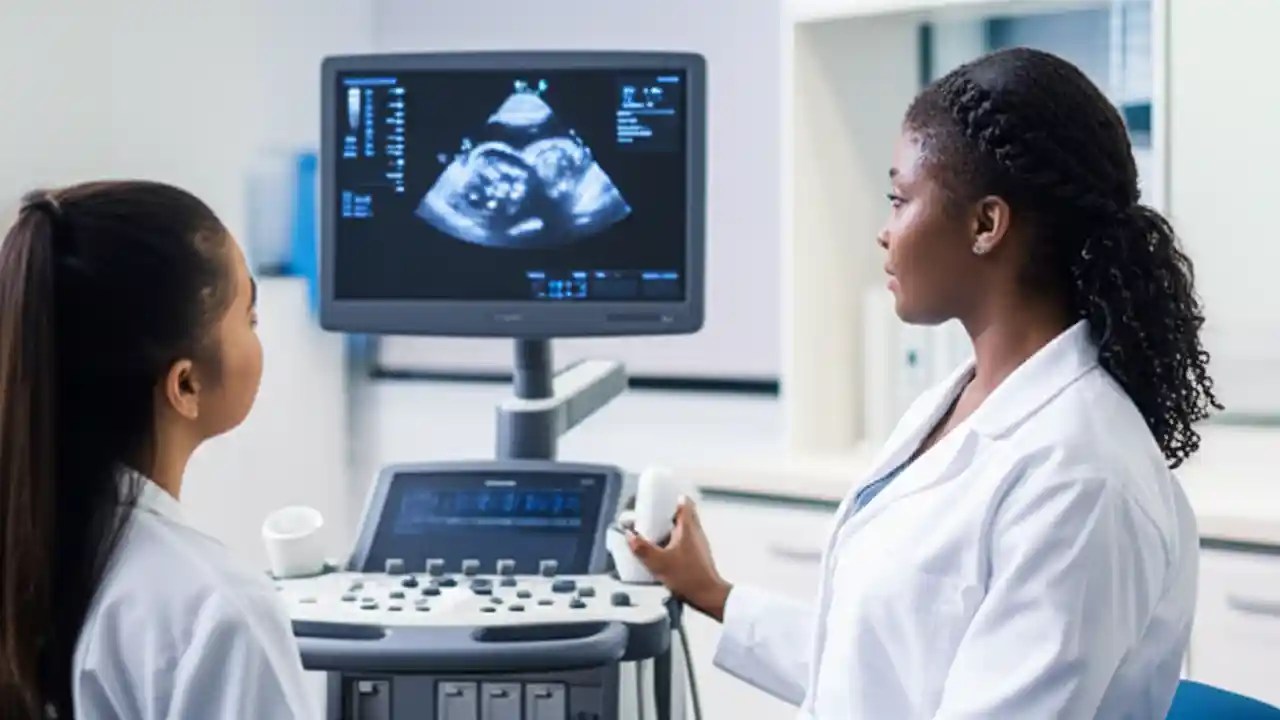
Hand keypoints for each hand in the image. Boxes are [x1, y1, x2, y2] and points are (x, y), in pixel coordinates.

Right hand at [626, 497, 731, 621]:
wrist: (708, 596)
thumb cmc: (689, 578)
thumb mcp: (658, 563)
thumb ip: (642, 548)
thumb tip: (630, 536)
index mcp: (688, 528)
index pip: (685, 503)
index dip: (673, 497)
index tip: (660, 498)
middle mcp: (696, 533)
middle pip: (684, 514)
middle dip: (668, 514)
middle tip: (653, 517)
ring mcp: (699, 545)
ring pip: (685, 529)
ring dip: (670, 529)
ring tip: (654, 536)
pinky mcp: (699, 557)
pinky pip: (685, 543)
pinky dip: (674, 543)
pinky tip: (663, 555)